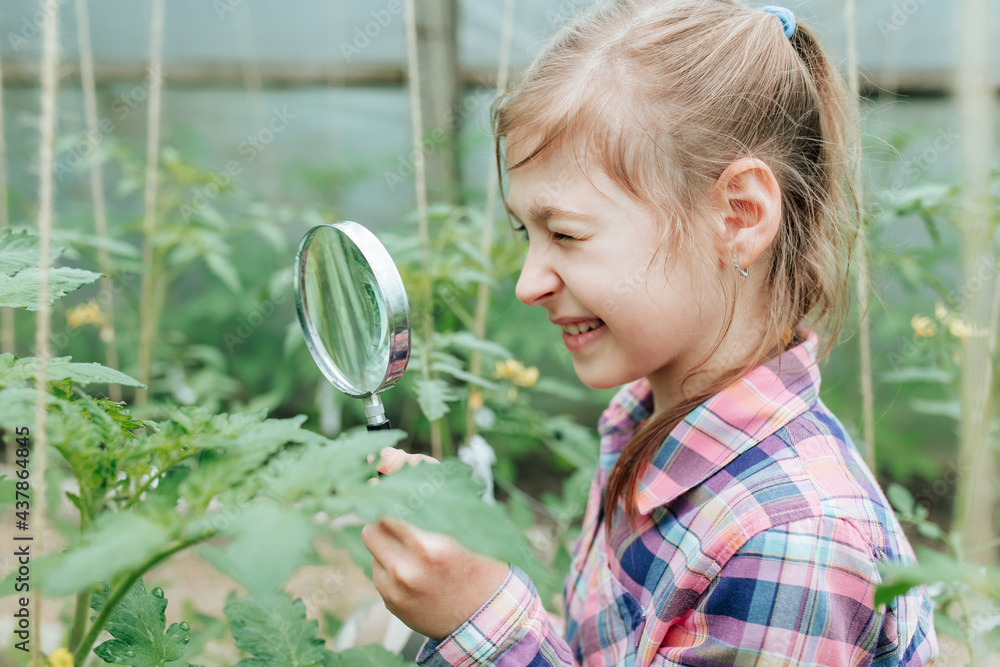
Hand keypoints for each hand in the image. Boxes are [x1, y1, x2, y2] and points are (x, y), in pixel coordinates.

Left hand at [361, 448, 510, 640]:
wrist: (486, 615)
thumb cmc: (479, 556)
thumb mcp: (467, 513)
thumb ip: (428, 479)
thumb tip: (387, 456)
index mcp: (436, 540)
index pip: (394, 492)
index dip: (388, 474)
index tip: (385, 463)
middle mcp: (413, 565)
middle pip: (377, 511)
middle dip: (387, 500)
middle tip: (401, 499)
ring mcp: (398, 584)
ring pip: (371, 535)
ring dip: (385, 529)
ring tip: (412, 536)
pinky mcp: (389, 599)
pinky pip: (375, 563)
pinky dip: (388, 557)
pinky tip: (413, 563)